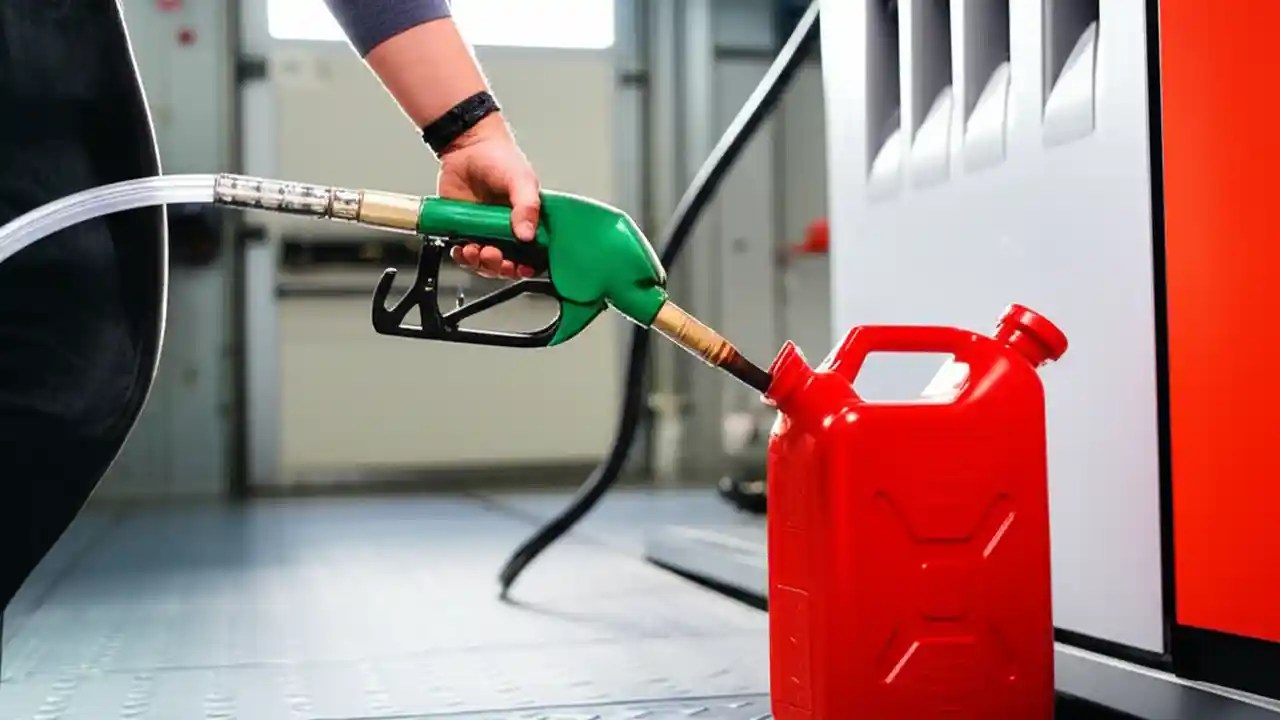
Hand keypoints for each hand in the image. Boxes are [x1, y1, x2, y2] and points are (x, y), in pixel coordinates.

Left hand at [437, 114, 541, 279]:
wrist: (467, 146)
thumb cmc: (500, 159)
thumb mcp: (521, 180)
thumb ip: (527, 206)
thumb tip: (527, 234)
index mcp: (527, 222)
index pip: (533, 255)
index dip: (527, 266)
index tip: (520, 266)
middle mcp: (507, 231)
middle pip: (506, 264)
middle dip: (499, 266)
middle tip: (493, 255)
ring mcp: (485, 232)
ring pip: (484, 263)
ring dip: (479, 263)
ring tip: (475, 250)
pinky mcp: (463, 230)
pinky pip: (463, 253)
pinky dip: (461, 256)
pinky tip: (461, 249)